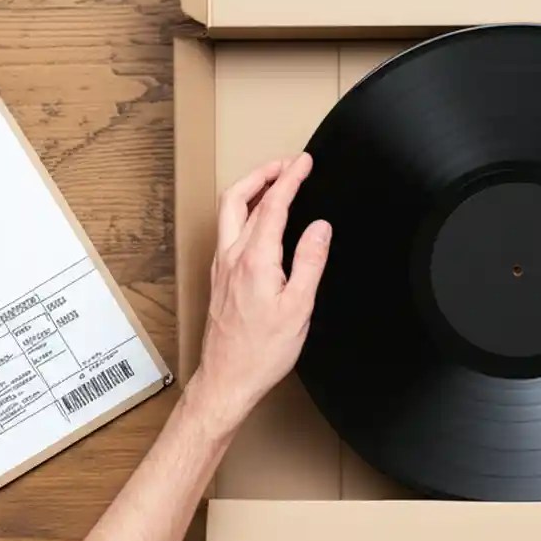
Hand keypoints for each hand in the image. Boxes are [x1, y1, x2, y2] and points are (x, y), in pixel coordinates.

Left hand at [191, 153, 331, 434]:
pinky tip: (259, 218)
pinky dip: (244, 210)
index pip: (272, 205)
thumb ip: (310, 262)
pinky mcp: (219, 276)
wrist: (228, 378)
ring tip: (274, 181)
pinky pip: (228, 229)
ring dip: (251, 189)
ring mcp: (221, 265)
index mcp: (254, 260)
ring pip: (229, 211)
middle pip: (238, 196)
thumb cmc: (262, 351)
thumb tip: (320, 229)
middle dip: (262, 172)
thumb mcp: (299, 307)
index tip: (303, 162)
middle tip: (286, 163)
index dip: (289, 177)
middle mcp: (231, 257)